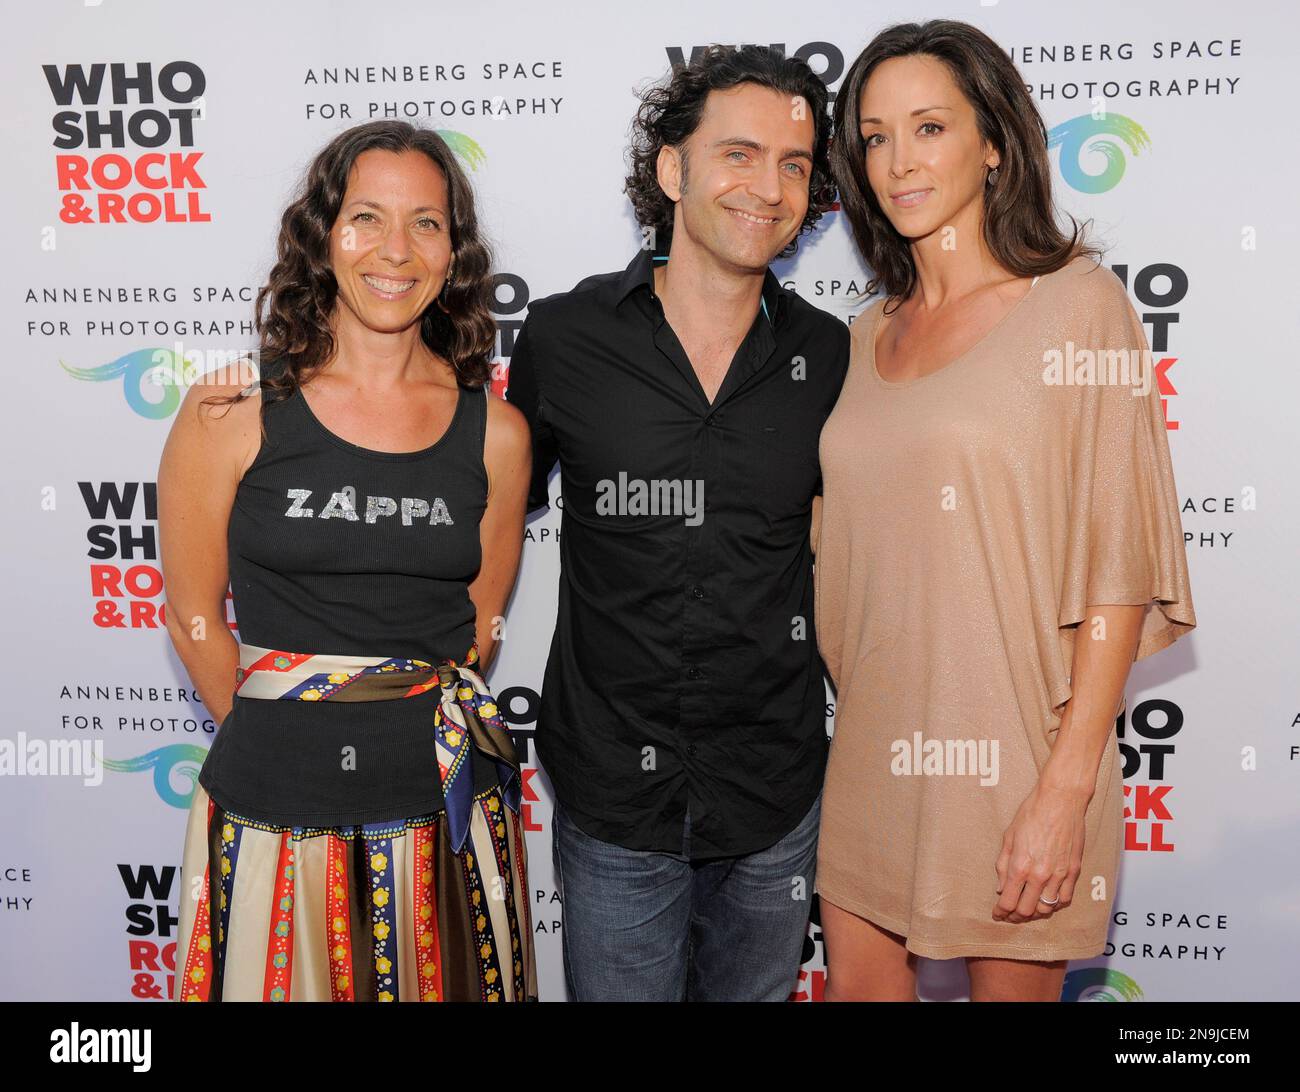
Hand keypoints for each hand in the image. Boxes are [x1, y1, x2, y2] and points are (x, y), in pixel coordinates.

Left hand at [993, 781, 1087, 922]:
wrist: (1061, 801)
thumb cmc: (1031, 813)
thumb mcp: (1009, 837)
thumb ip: (1003, 865)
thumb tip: (1001, 888)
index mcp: (1020, 866)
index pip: (1008, 902)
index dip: (1001, 912)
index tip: (997, 914)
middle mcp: (1040, 875)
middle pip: (1027, 911)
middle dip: (1016, 916)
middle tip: (1010, 914)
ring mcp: (1059, 875)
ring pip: (1046, 908)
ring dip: (1035, 912)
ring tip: (1027, 908)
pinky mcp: (1074, 871)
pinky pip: (1065, 899)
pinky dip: (1055, 904)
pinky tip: (1047, 899)